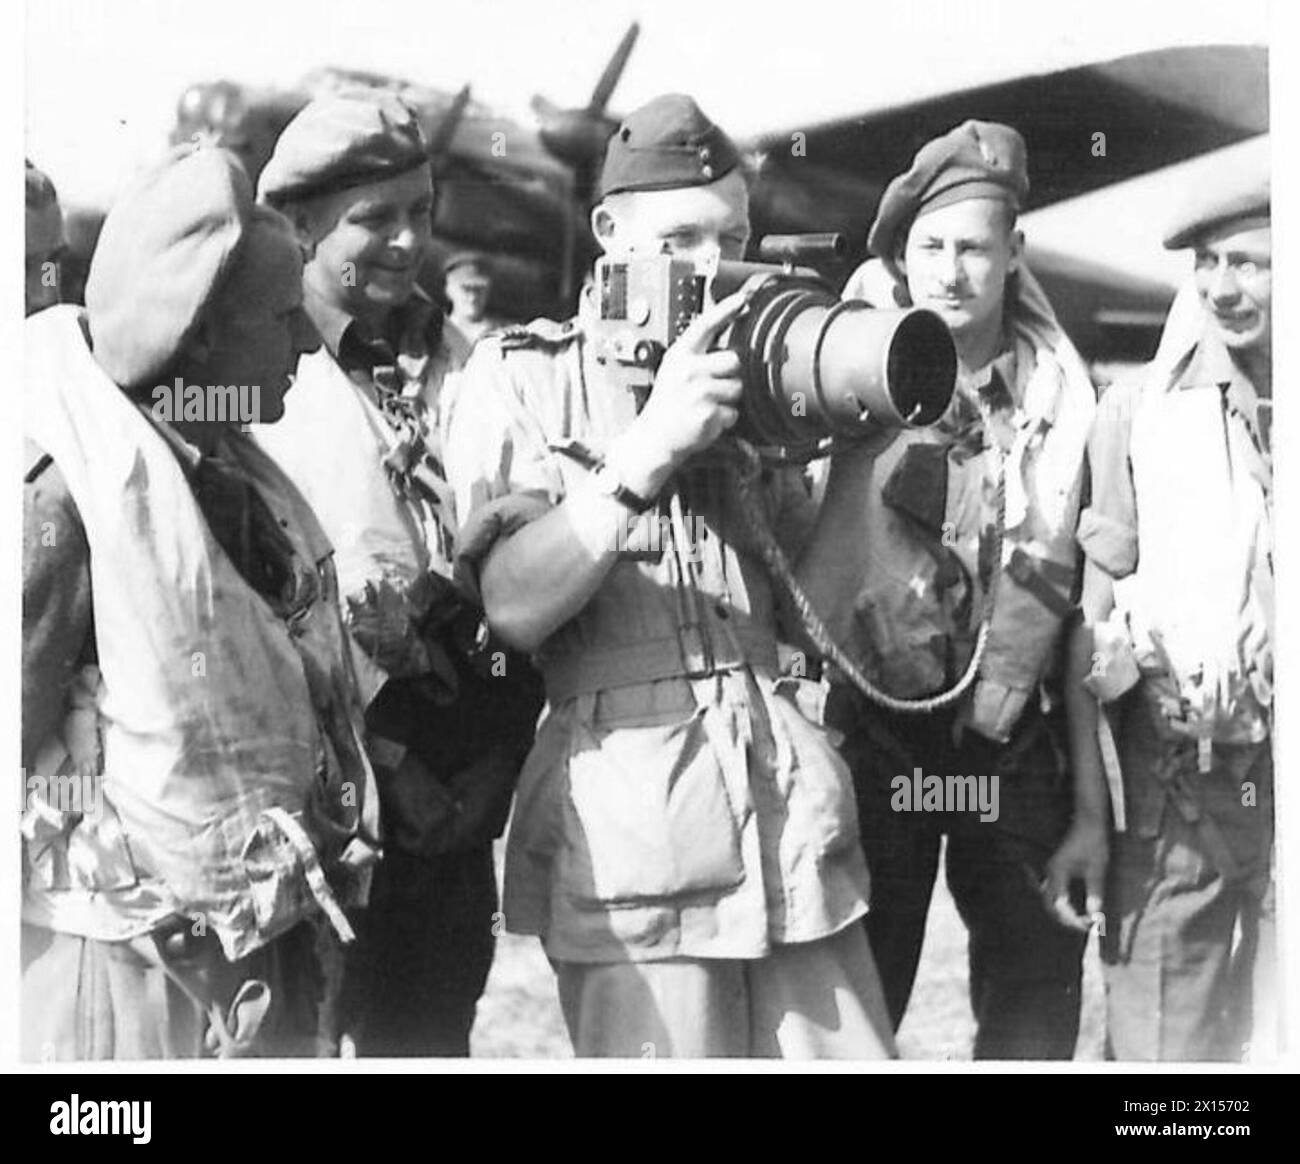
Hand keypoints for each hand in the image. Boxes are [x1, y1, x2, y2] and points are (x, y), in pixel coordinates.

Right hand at [612, 290, 749, 495]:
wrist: (654, 439)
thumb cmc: (667, 405)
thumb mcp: (673, 372)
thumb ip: (696, 356)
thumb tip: (726, 345)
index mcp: (679, 356)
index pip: (705, 325)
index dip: (725, 310)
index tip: (742, 300)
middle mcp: (688, 371)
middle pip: (733, 361)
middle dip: (730, 375)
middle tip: (713, 387)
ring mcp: (698, 392)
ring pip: (737, 389)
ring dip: (728, 400)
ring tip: (706, 406)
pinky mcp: (707, 414)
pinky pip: (733, 413)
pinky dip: (725, 421)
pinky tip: (706, 420)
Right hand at [1041, 816, 1108, 932]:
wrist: (1089, 821)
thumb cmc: (1094, 842)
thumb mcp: (1098, 868)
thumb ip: (1095, 892)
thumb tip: (1094, 915)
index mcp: (1058, 873)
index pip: (1059, 905)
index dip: (1072, 919)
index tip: (1089, 927)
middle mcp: (1051, 873)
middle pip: (1049, 905)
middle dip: (1065, 919)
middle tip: (1084, 928)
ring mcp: (1052, 871)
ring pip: (1049, 899)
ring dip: (1062, 913)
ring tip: (1079, 922)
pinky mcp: (1057, 870)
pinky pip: (1053, 892)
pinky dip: (1061, 904)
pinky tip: (1073, 908)